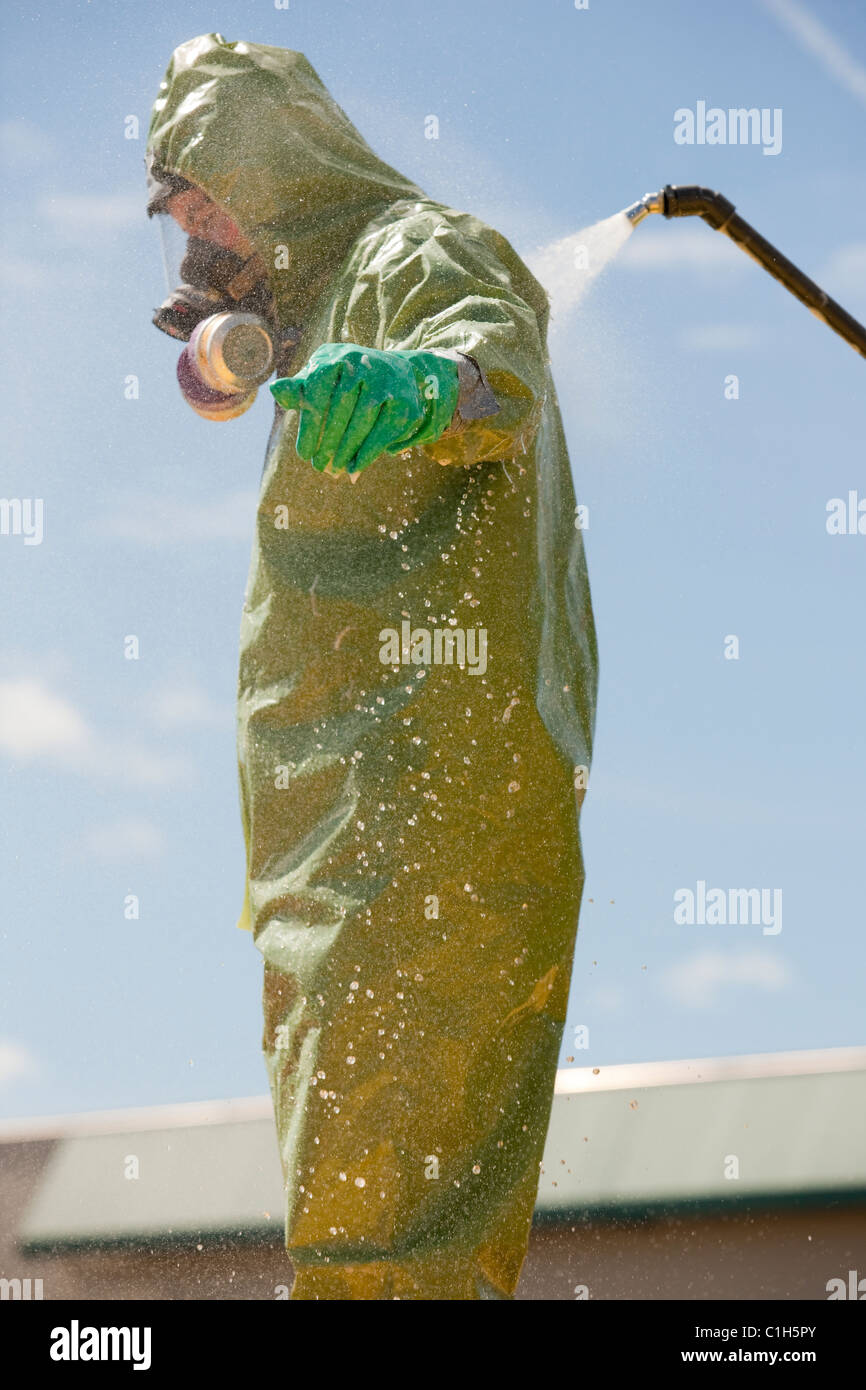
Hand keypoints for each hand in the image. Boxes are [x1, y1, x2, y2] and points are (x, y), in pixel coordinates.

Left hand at [269, 342, 458, 474]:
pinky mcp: (405, 400)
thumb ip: (299, 390)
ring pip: (364, 419)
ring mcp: (387, 380)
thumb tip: (275, 389)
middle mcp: (363, 362)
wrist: (394, 374)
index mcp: (335, 356)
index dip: (310, 426)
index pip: (318, 392)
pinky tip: (356, 466)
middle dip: (329, 442)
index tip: (303, 455)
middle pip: (342, 407)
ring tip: (336, 469)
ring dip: (348, 449)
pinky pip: (385, 430)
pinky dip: (369, 452)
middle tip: (318, 466)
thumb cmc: (345, 382)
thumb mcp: (320, 382)